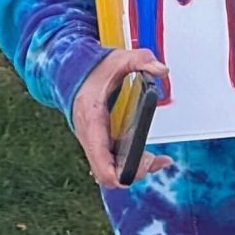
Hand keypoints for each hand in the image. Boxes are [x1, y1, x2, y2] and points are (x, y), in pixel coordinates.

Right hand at [68, 44, 172, 189]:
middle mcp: (89, 136)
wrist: (72, 71)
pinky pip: (111, 164)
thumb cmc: (94, 69)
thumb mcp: (119, 59)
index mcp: (92, 119)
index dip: (122, 173)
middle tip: (154, 159)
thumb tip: (162, 69)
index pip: (101, 162)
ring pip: (109, 173)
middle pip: (106, 175)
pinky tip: (148, 157)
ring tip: (157, 159)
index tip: (144, 163)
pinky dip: (129, 165)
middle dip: (133, 172)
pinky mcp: (99, 143)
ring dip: (133, 170)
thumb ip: (141, 60)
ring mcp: (92, 142)